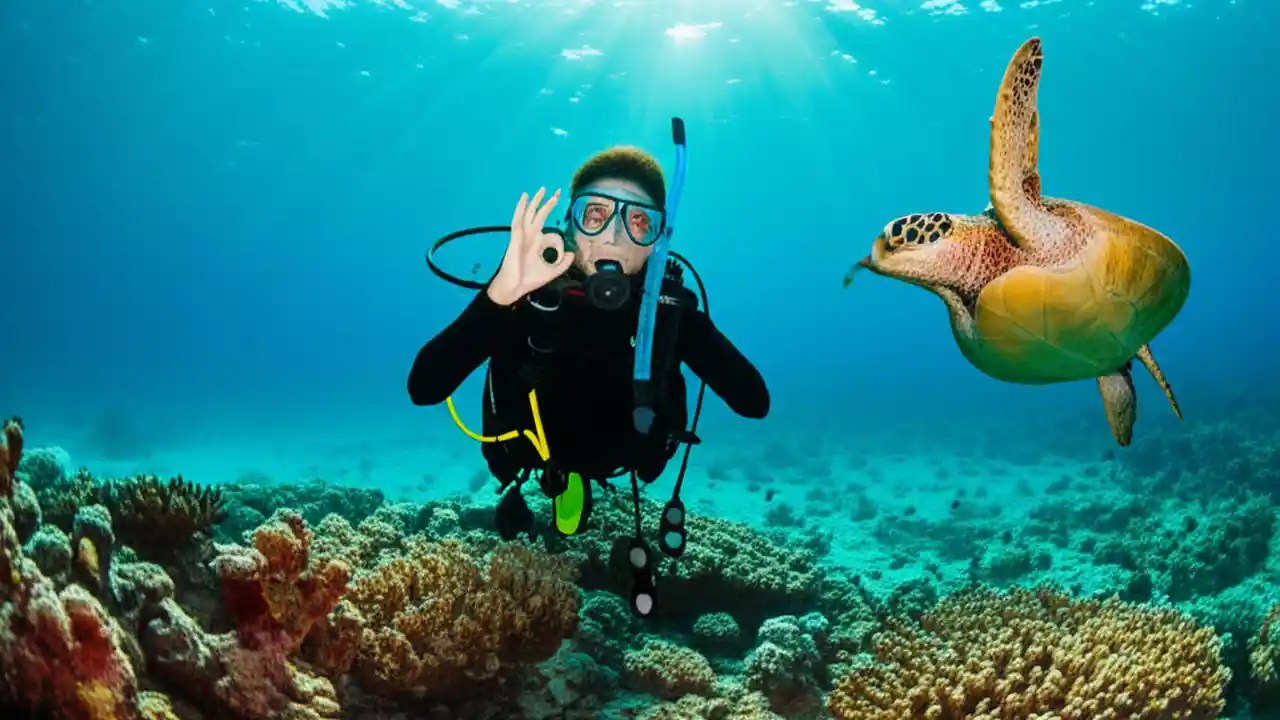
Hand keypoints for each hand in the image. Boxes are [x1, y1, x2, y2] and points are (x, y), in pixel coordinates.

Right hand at [487, 187, 575, 305]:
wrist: (515, 287)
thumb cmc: (528, 280)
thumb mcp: (552, 272)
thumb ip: (563, 264)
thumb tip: (572, 254)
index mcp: (537, 243)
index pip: (548, 228)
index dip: (558, 234)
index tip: (563, 237)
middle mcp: (530, 236)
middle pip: (539, 215)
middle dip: (548, 203)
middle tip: (558, 192)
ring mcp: (522, 235)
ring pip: (529, 213)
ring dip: (536, 201)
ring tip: (543, 189)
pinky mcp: (516, 237)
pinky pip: (518, 219)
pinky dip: (521, 207)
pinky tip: (525, 197)